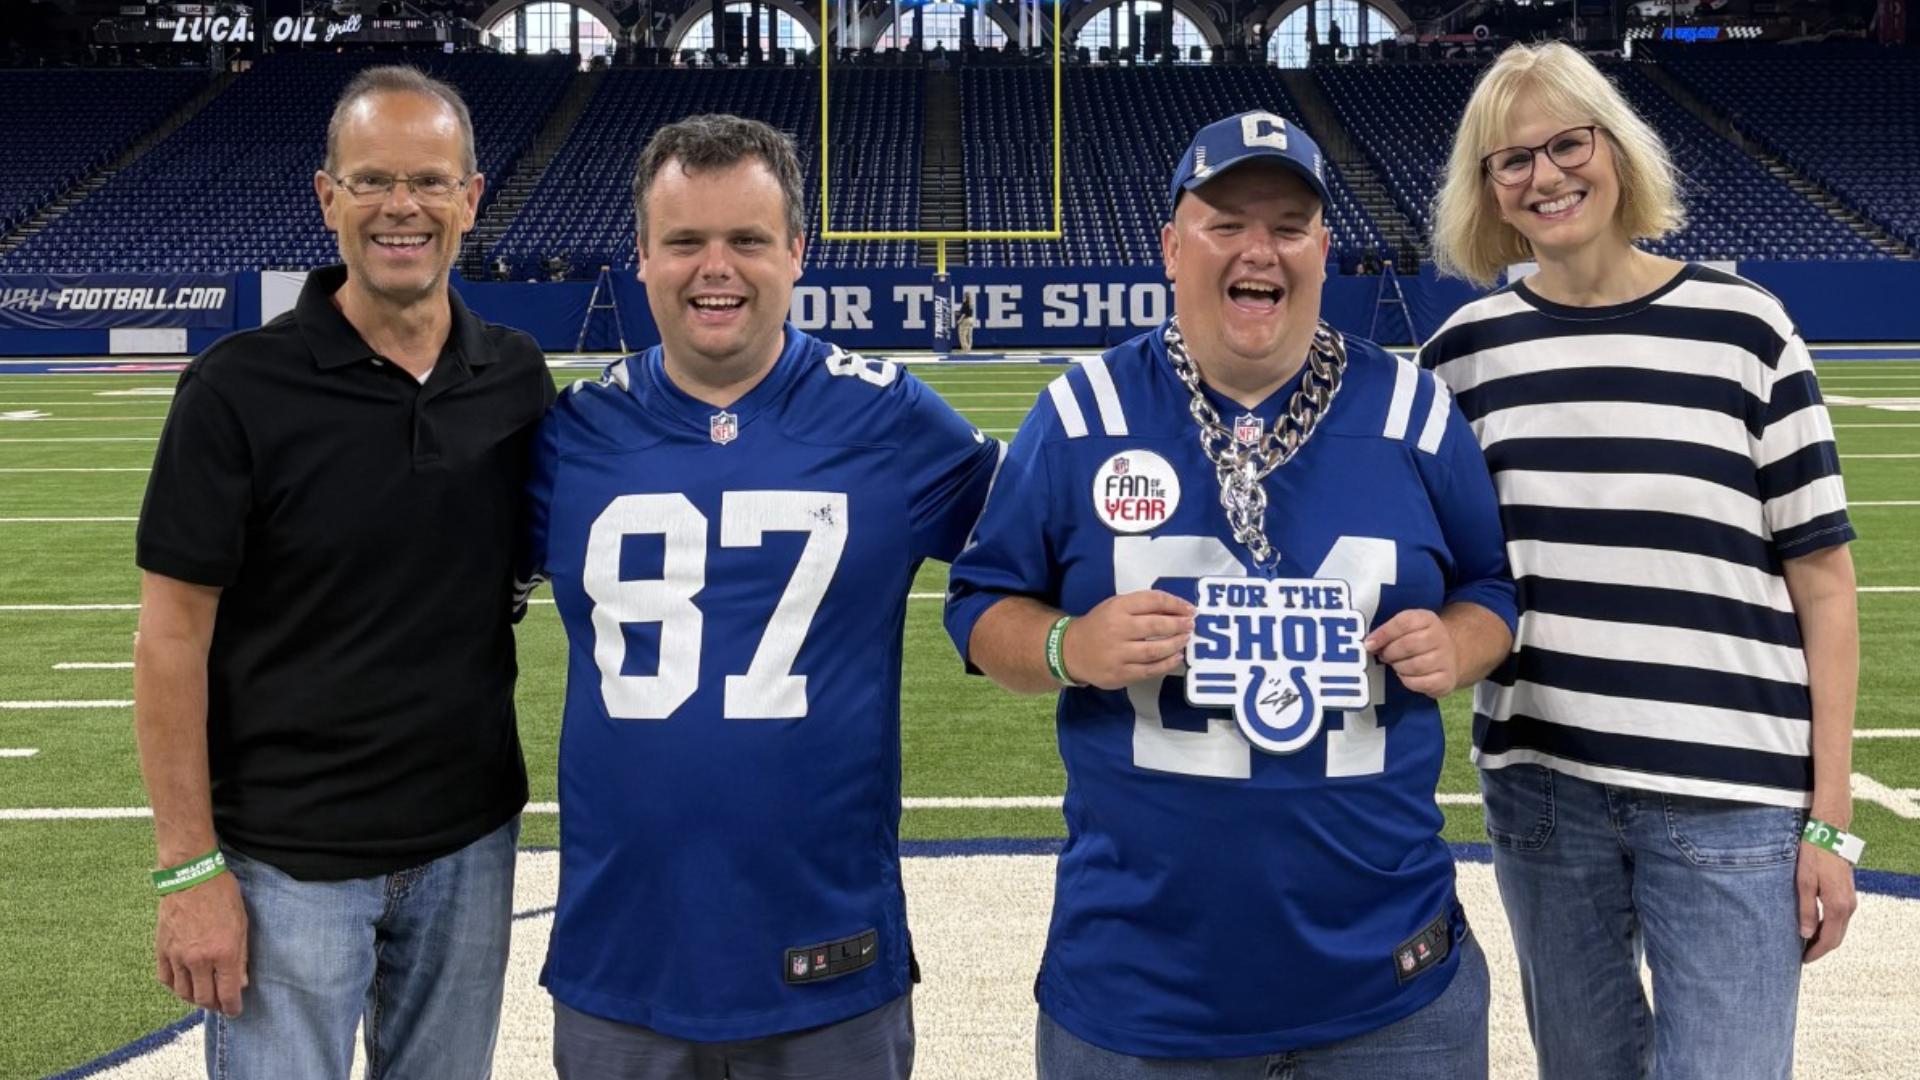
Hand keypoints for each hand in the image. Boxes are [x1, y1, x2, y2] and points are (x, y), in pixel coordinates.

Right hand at [155, 871, 248, 1015]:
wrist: (191, 876)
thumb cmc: (222, 896)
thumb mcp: (242, 925)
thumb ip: (241, 957)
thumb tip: (240, 983)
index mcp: (223, 953)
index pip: (227, 993)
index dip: (232, 1007)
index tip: (235, 1011)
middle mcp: (198, 959)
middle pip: (204, 998)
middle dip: (215, 1005)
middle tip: (221, 1005)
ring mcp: (177, 956)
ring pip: (183, 993)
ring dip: (195, 999)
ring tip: (203, 996)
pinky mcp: (161, 949)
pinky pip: (165, 979)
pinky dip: (175, 987)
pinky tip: (184, 984)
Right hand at [1061, 590, 1194, 690]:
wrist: (1071, 651)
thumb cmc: (1099, 626)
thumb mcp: (1115, 607)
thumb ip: (1141, 606)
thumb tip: (1176, 609)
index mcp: (1117, 608)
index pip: (1152, 601)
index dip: (1175, 604)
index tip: (1189, 609)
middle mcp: (1117, 629)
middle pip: (1156, 626)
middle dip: (1178, 624)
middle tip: (1191, 625)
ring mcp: (1118, 654)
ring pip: (1154, 650)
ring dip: (1175, 644)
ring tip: (1185, 639)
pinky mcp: (1120, 674)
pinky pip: (1150, 669)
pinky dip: (1167, 664)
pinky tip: (1177, 658)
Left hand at [1364, 609, 1459, 697]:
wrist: (1449, 655)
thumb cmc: (1419, 640)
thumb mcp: (1407, 627)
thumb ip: (1389, 631)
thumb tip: (1370, 643)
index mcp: (1427, 619)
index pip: (1403, 623)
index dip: (1383, 634)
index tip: (1369, 644)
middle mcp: (1440, 637)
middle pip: (1407, 646)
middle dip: (1389, 653)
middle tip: (1383, 656)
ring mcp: (1445, 659)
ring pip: (1413, 666)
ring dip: (1398, 667)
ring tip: (1395, 664)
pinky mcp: (1446, 679)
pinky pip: (1419, 683)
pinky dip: (1407, 680)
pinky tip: (1405, 675)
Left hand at [1797, 841, 1856, 962]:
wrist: (1829, 835)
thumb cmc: (1813, 856)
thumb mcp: (1804, 883)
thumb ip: (1806, 910)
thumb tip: (1806, 934)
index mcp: (1837, 906)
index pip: (1829, 939)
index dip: (1816, 952)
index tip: (1802, 960)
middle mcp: (1849, 906)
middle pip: (1837, 937)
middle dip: (1820, 949)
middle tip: (1802, 956)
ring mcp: (1851, 900)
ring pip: (1840, 928)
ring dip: (1825, 938)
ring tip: (1805, 944)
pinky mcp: (1848, 894)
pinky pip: (1840, 918)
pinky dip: (1829, 927)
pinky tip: (1815, 926)